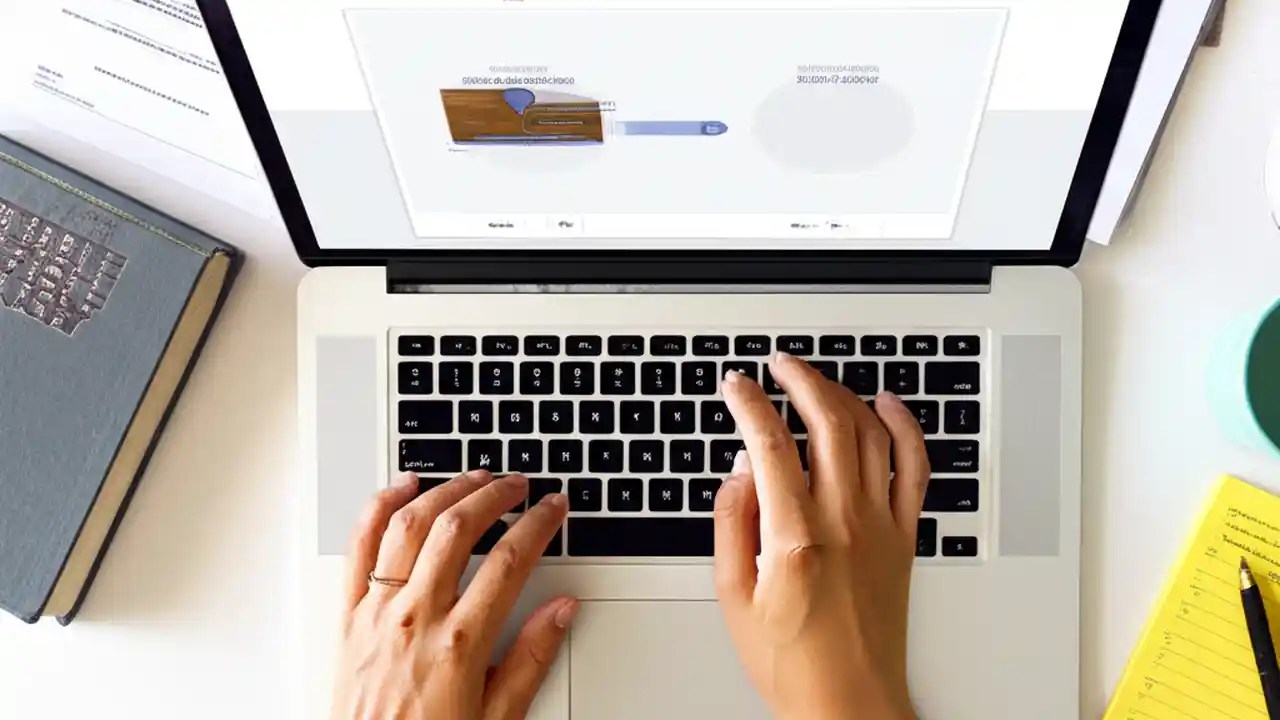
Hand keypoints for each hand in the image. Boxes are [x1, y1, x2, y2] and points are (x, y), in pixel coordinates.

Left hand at [331, 470, 576, 719]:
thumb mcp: (498, 716)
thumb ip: (532, 658)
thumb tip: (562, 610)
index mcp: (459, 644)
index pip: (509, 561)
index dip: (538, 524)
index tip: (553, 508)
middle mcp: (416, 618)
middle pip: (459, 530)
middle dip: (495, 495)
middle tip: (518, 484)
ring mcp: (378, 612)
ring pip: (410, 525)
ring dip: (445, 491)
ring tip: (473, 478)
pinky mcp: (348, 615)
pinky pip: (359, 546)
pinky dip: (380, 507)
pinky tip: (402, 488)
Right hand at [714, 353, 929, 719]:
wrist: (849, 703)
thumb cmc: (792, 663)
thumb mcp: (733, 596)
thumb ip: (732, 525)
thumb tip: (740, 473)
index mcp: (794, 537)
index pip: (769, 445)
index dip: (749, 404)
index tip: (736, 386)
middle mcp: (843, 522)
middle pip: (827, 422)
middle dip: (800, 379)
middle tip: (778, 366)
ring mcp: (880, 526)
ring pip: (870, 434)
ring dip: (842, 394)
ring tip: (816, 379)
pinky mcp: (904, 538)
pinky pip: (914, 467)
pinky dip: (904, 427)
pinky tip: (887, 405)